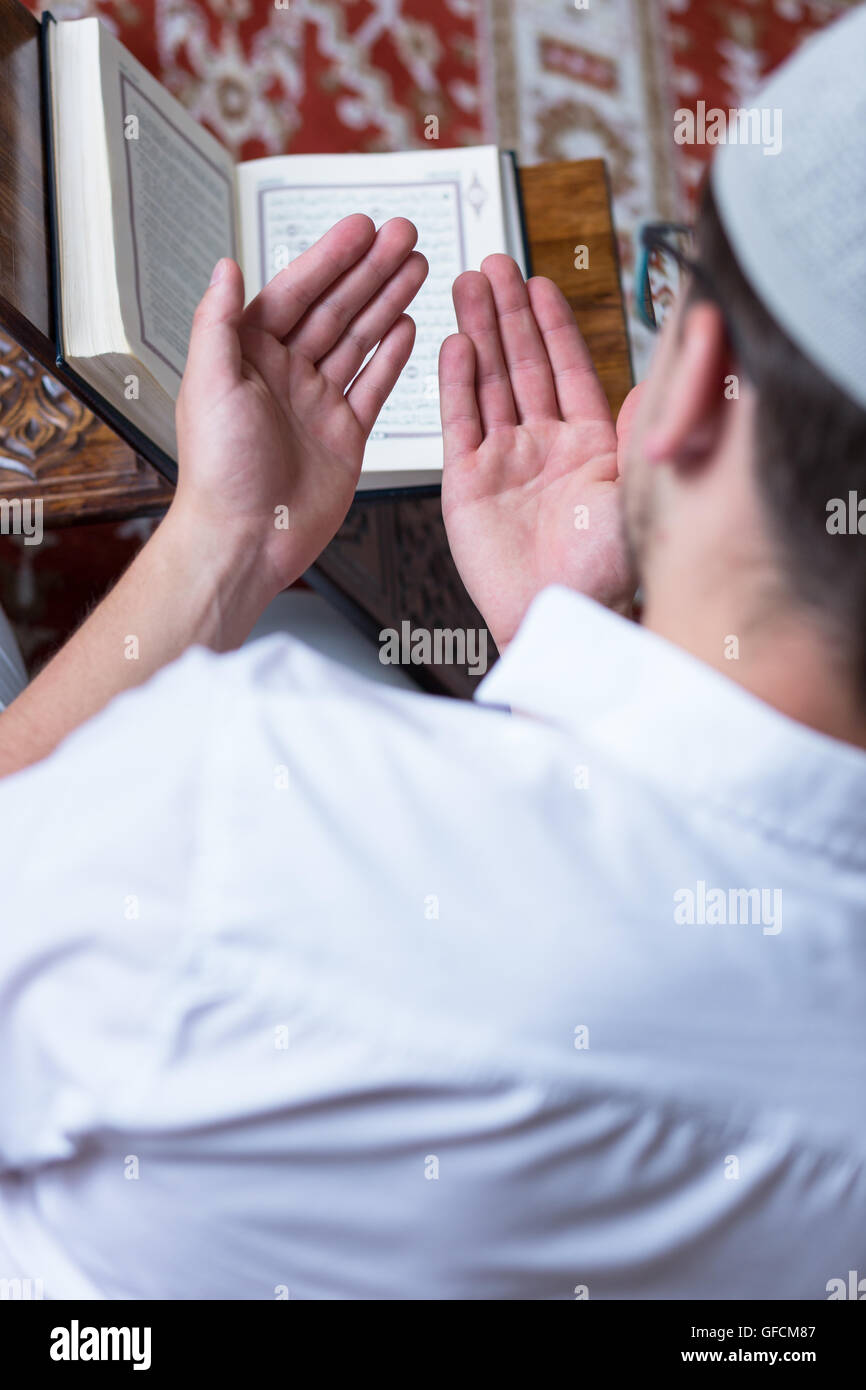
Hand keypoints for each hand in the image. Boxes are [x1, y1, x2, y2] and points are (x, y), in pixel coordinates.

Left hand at [174, 215, 426, 602]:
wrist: (246, 539)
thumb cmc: (218, 470)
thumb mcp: (208, 383)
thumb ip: (217, 321)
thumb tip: (225, 266)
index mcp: (249, 356)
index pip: (296, 292)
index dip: (330, 258)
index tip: (361, 227)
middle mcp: (285, 375)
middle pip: (335, 308)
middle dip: (370, 269)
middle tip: (403, 233)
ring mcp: (317, 404)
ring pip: (359, 340)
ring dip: (387, 301)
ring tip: (417, 266)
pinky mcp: (345, 436)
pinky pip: (373, 386)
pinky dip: (392, 356)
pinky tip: (410, 325)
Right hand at [438, 255, 637, 650]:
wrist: (558, 618)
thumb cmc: (604, 572)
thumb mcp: (638, 487)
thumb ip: (643, 428)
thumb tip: (656, 377)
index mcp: (587, 447)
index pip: (568, 369)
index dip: (553, 324)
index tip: (540, 283)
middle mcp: (543, 449)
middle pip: (522, 364)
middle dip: (508, 312)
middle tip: (494, 264)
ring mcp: (503, 463)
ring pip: (488, 382)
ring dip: (479, 332)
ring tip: (466, 284)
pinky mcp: (467, 484)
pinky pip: (459, 422)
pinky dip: (457, 382)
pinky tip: (455, 344)